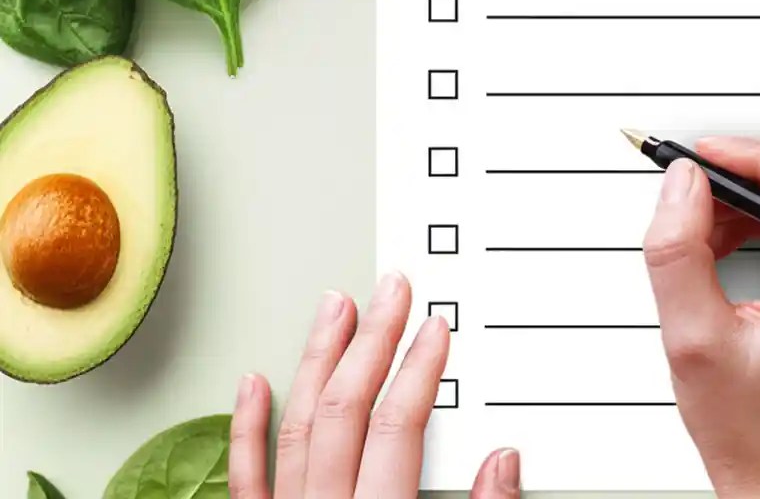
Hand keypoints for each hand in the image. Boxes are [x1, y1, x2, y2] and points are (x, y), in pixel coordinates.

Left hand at [228, 274, 521, 497]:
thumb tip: (503, 462)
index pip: (398, 428)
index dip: (420, 371)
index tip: (435, 329)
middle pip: (346, 411)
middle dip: (373, 342)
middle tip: (390, 293)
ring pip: (299, 426)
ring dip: (318, 361)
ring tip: (334, 310)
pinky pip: (246, 475)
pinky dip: (247, 426)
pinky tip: (253, 383)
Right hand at [642, 136, 759, 498]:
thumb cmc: (755, 434)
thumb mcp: (694, 341)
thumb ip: (678, 251)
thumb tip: (683, 183)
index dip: (752, 152)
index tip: (704, 160)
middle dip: (747, 178)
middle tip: (694, 193)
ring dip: (755, 205)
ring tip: (704, 233)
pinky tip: (728, 249)